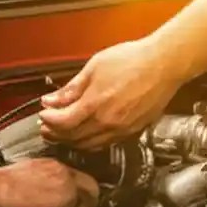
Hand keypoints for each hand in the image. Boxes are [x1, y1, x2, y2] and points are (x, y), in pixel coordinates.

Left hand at [38, 38, 183, 149]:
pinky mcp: (133, 131)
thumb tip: (51, 100)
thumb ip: (71, 88)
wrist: (163, 65)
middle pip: (73, 137)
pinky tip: (86, 135)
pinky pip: (106, 144)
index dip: (48, 120)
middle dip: (56, 134)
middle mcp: (108, 122)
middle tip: (46, 128)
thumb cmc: (132, 61)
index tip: (43, 114)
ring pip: (89, 145)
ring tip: (63, 134)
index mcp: (95, 104)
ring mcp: (122, 129)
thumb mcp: (94, 67)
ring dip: (72, 142)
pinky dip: (91, 143)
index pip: (63, 122)